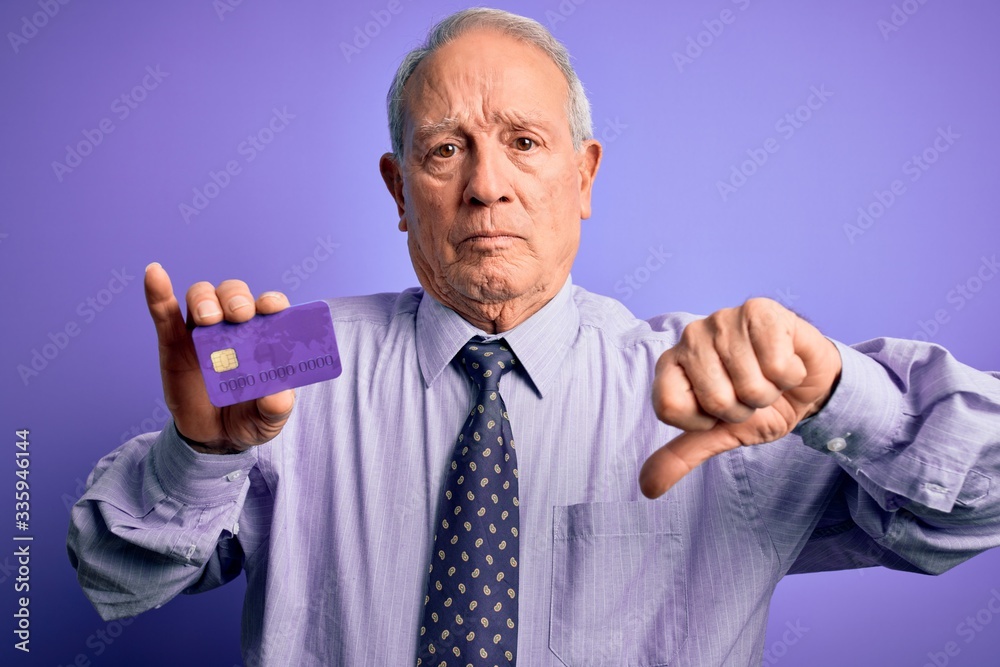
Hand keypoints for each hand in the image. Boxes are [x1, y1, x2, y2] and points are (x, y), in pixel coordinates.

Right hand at [143, 262, 295, 452]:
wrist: (215, 437)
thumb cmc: (249, 417)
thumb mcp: (269, 419)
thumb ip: (276, 407)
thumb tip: (278, 394)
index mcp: (263, 335)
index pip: (269, 307)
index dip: (271, 301)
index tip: (272, 308)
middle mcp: (234, 325)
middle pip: (234, 294)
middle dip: (237, 298)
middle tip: (240, 316)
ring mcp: (202, 331)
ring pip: (203, 297)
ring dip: (205, 300)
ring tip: (208, 318)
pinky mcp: (173, 341)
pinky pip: (163, 312)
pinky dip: (157, 293)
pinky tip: (154, 273)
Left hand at [639, 298, 841, 497]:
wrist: (805, 383)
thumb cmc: (757, 404)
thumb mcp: (719, 434)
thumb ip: (682, 455)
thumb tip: (648, 487)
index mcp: (671, 364)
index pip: (668, 407)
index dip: (702, 421)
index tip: (717, 413)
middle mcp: (691, 337)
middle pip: (715, 401)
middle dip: (743, 409)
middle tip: (750, 394)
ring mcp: (724, 319)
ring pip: (750, 386)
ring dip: (769, 392)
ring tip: (769, 378)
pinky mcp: (760, 310)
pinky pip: (777, 366)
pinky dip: (789, 375)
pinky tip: (786, 361)